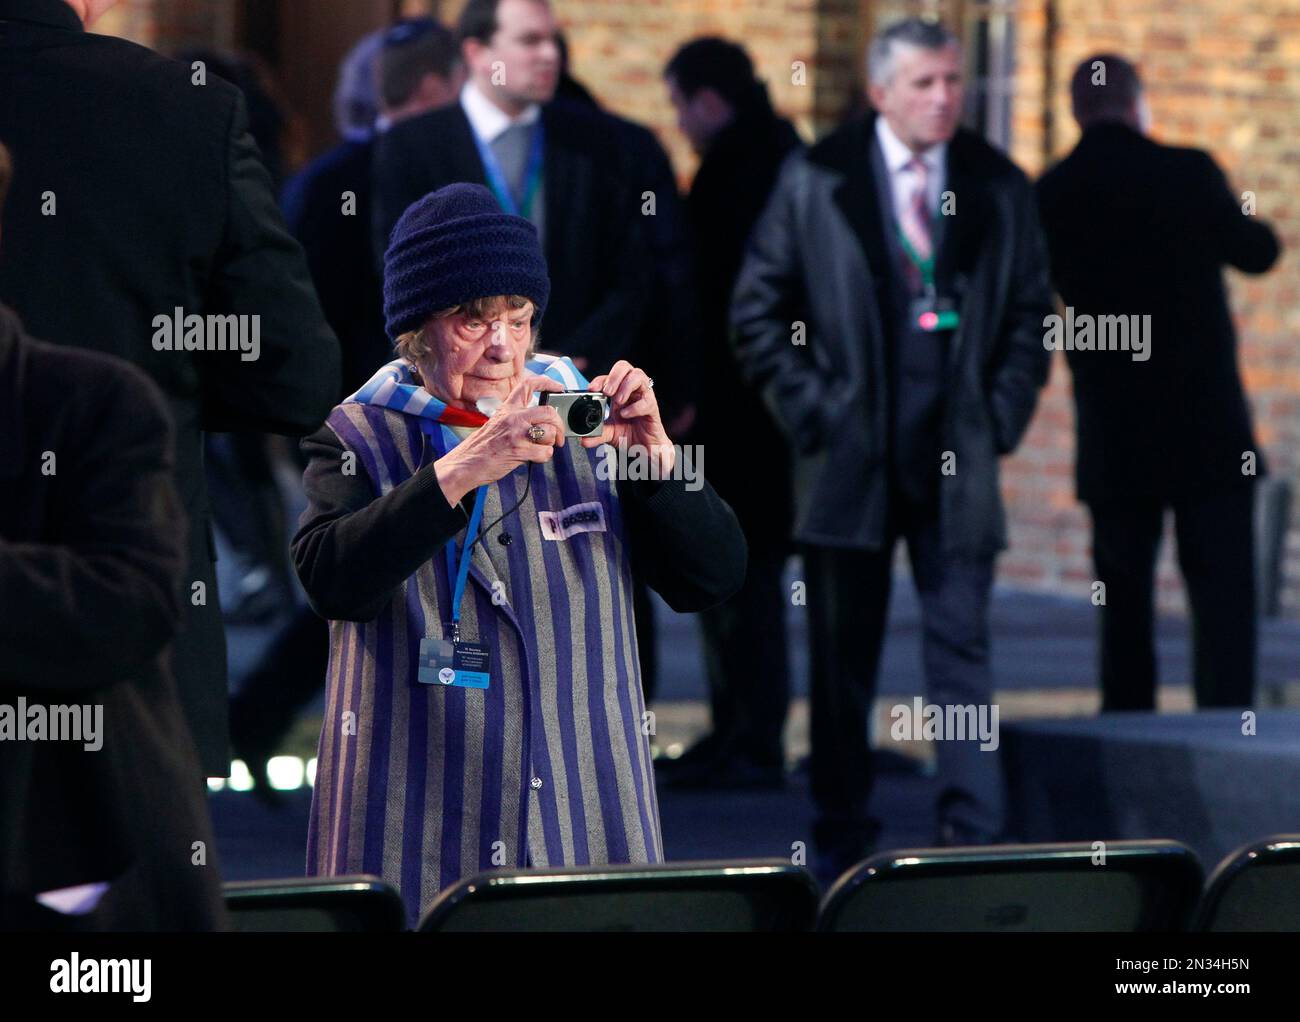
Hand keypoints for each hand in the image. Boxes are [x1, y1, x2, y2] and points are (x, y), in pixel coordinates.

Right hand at [433, 374, 565, 504]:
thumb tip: (541, 423)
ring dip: (550, 444)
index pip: (528, 385)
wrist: (465, 463)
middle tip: (558, 437)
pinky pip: (545, 452)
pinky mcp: (519, 450)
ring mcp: (516, 433)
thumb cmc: (481, 447)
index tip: (558, 387)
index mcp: (507, 409)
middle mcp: (513, 417)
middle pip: (549, 412)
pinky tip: (533, 458)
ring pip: (550, 432)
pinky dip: (544, 457)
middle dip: (559, 426)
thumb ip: (517, 419)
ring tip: (538, 449)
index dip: (547, 382)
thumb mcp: (497, 423)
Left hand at [581, 361, 674, 474]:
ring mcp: (643, 396)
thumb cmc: (630, 435)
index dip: (600, 380)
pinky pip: (647, 400)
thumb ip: (597, 434)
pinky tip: (626, 414)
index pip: (609, 376)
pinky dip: (635, 407)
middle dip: (614, 376)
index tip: (592, 389)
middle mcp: (631, 390)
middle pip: (624, 367)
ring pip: (638, 376)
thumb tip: (583, 440)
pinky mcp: (653, 408)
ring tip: (618, 401)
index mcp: (618, 392)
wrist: (645, 449)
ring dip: (626, 386)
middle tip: (607, 392)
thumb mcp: (609, 434)